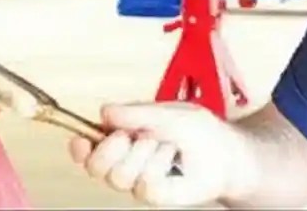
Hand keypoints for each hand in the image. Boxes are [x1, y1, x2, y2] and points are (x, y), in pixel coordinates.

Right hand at [68, 101, 250, 207]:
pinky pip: (143, 187)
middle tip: (133, 136)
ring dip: (143, 154)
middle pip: (95, 166)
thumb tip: (104, 111)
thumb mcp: (168, 112)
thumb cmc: (199, 131)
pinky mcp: (155, 195)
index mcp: (121, 138)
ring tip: (165, 145)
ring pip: (118, 176)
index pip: (87, 149)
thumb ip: (136, 113)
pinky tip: (172, 160)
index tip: (80, 139)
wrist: (227, 153)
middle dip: (111, 148)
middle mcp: (125, 162)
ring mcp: (138, 180)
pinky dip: (159, 167)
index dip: (78, 147)